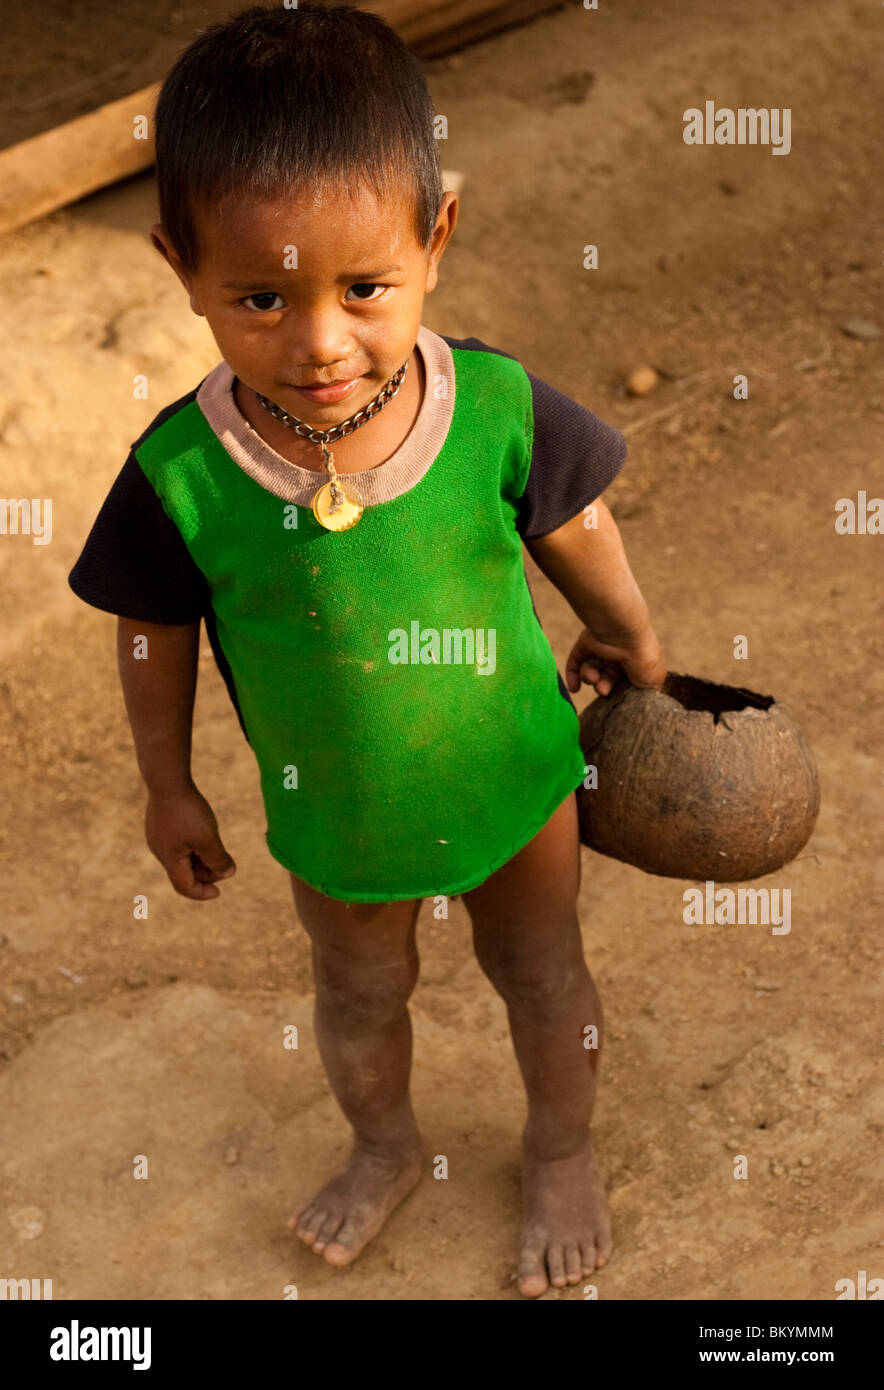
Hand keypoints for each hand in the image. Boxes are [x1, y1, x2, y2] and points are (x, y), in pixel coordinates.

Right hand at [145, 785, 236, 899]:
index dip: (201, 893)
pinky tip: (204, 835)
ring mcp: (158, 836)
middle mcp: (160, 851)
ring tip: (219, 851)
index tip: (218, 893)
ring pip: (181, 857)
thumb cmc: (188, 811)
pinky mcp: (160, 824)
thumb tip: (228, 874)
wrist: (167, 780)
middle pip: (184, 872)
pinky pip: (178, 844)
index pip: (184, 886)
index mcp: (169, 859)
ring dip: (200, 860)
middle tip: (227, 866)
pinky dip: (193, 847)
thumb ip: (218, 859)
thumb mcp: (208, 838)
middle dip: (206, 873)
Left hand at [565, 626, 665, 695]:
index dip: (618, 693)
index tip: (616, 699)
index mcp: (636, 665)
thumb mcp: (654, 681)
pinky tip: (575, 687)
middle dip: (602, 687)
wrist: (624, 635)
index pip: (622, 685)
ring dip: (589, 678)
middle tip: (602, 688)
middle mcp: (618, 658)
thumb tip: (640, 703)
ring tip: (592, 677)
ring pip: (590, 672)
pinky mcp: (586, 644)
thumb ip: (647, 693)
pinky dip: (572, 676)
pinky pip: (575, 663)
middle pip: (605, 680)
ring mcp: (602, 651)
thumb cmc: (642, 659)